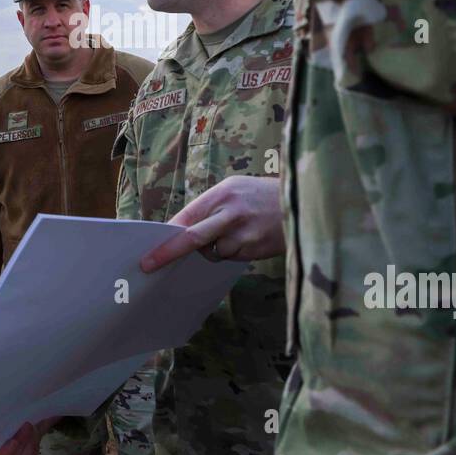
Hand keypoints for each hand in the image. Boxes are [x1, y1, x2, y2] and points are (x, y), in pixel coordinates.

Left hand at [140, 175, 284, 272]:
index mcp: (223, 192)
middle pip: (193, 238)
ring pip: (214, 252)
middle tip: (149, 265)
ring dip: (215, 249)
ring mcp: (245, 232)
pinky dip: (233, 252)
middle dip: (168, 253)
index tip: (149, 251)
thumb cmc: (263, 195)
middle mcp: (232, 211)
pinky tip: (247, 239)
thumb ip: (210, 207)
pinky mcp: (256, 249)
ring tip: (235, 233)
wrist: (306, 202)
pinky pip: (232, 257)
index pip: (187, 217)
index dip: (167, 236)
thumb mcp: (236, 189)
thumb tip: (180, 230)